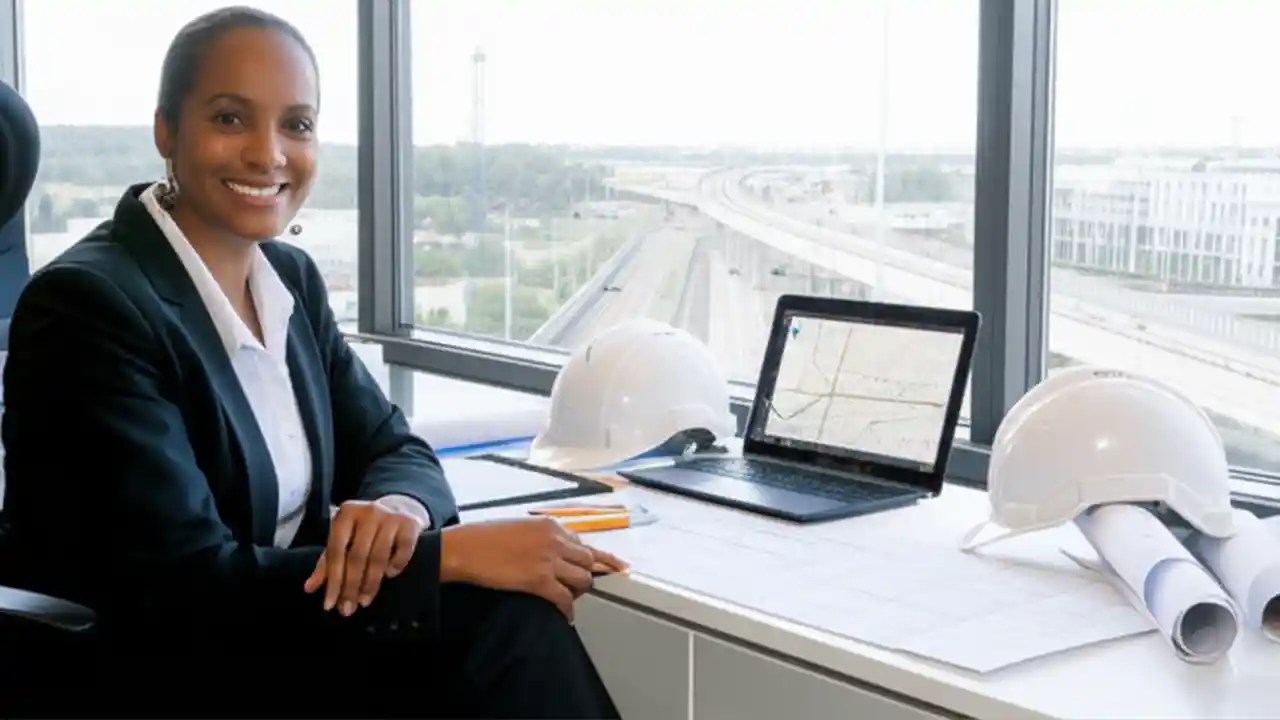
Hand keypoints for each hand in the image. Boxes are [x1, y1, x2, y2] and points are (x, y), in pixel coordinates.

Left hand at [303, 500, 424, 615]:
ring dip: (371, 583)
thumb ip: (327, 562)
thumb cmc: (365, 528)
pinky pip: (403, 551)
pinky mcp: (410, 523)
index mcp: (346, 514)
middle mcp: (368, 512)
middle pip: (357, 556)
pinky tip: (390, 575)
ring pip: (379, 557)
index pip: (336, 551)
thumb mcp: (344, 539)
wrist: (400, 508)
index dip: (333, 580)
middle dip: (351, 586)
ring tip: (365, 601)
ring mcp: (390, 517)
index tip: (330, 605)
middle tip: (348, 609)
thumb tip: (309, 588)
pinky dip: (396, 566)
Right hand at [440, 518, 628, 620]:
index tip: (618, 565)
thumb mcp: (521, 528)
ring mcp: (549, 560)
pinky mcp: (539, 580)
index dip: (600, 558)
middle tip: (575, 588)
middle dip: (585, 577)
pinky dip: (567, 610)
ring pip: (582, 580)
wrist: (465, 548)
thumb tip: (556, 552)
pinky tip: (564, 616)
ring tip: (567, 600)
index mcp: (551, 526)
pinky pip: (565, 599)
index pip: (584, 543)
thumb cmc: (485, 538)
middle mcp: (555, 540)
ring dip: (577, 593)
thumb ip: (543, 538)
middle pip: (588, 562)